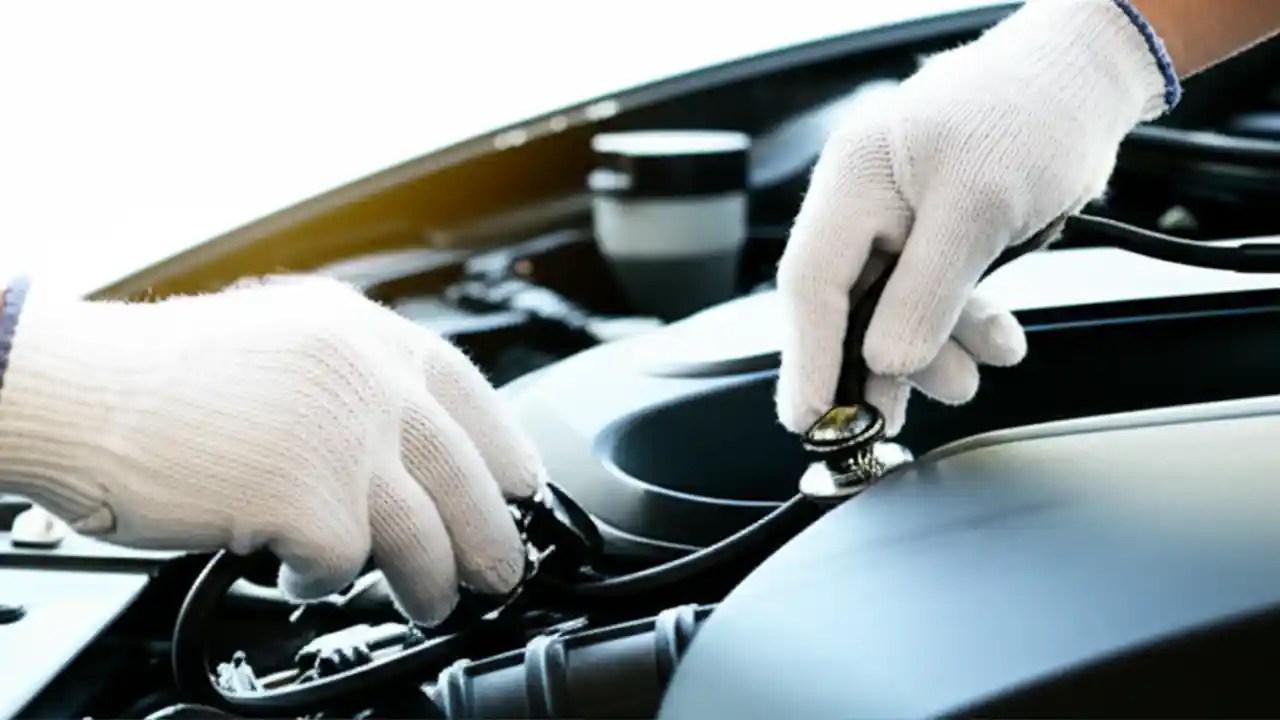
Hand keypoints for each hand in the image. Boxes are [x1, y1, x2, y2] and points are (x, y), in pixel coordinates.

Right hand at [0, 276, 542, 624]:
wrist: (79, 390)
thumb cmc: (162, 377)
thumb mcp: (284, 347)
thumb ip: (353, 382)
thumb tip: (409, 445)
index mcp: (364, 332)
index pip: (467, 392)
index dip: (505, 447)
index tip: (523, 485)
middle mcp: (368, 377)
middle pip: (465, 474)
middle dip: (492, 536)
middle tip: (501, 570)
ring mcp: (344, 437)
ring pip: (425, 533)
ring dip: (432, 581)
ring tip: (429, 601)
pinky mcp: (309, 498)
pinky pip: (345, 564)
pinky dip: (327, 581)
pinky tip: (299, 573)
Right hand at [774, 0, 1174, 434]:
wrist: (1086, 81)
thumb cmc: (1032, 115)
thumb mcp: (979, 208)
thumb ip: (928, 291)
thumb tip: (887, 363)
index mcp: (854, 181)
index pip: (810, 282)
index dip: (806, 356)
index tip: (808, 418)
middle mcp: (867, 204)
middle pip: (846, 304)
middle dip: (873, 364)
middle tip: (889, 419)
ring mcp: (902, 222)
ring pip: (894, 311)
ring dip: (932, 353)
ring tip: (966, 378)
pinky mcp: (939, 236)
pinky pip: (935, 299)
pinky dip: (962, 329)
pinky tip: (996, 345)